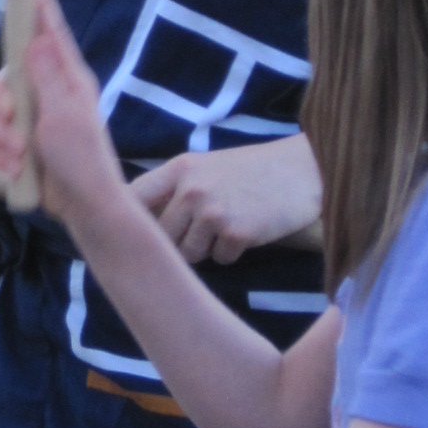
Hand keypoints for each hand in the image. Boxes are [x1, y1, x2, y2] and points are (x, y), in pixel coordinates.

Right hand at [0, 0, 126, 228]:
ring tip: (17, 158)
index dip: (38, 7)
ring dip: (0, 137)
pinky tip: (15, 170)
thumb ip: (46, 78)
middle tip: (5, 117)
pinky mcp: (24, 142)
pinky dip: (0, 155)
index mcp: (68, 79)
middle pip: (7, 76)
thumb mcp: (64, 117)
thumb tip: (35, 38)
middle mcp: (50, 93)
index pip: (50, 33)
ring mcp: (36, 118)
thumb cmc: (83, 161)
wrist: (84, 208)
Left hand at [131, 134, 324, 266]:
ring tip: (229, 225)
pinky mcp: (236, 232)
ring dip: (207, 249)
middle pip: (161, 237)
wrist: (303, 170)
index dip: (125, 221)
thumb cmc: (252, 172)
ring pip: (189, 254)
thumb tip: (136, 225)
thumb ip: (174, 189)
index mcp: (179, 169)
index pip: (132, 199)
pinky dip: (233, 252)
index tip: (123, 237)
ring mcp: (213, 211)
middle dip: (178, 241)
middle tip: (204, 230)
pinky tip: (249, 230)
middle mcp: (191, 189)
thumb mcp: (207, 167)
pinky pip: (220, 260)